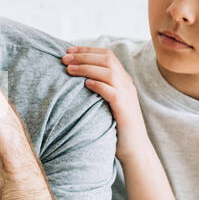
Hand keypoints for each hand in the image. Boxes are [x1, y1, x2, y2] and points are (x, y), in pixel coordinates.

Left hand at [62, 46, 151, 161]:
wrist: (134, 149)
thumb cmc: (115, 126)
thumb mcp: (106, 102)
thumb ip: (97, 88)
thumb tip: (75, 79)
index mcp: (123, 79)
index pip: (107, 55)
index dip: (87, 50)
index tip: (68, 50)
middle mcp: (126, 84)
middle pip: (106, 59)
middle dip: (83, 55)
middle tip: (64, 57)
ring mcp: (127, 96)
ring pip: (108, 72)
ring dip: (86, 68)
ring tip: (68, 69)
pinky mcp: (124, 109)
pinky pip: (112, 92)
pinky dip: (99, 85)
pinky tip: (85, 84)